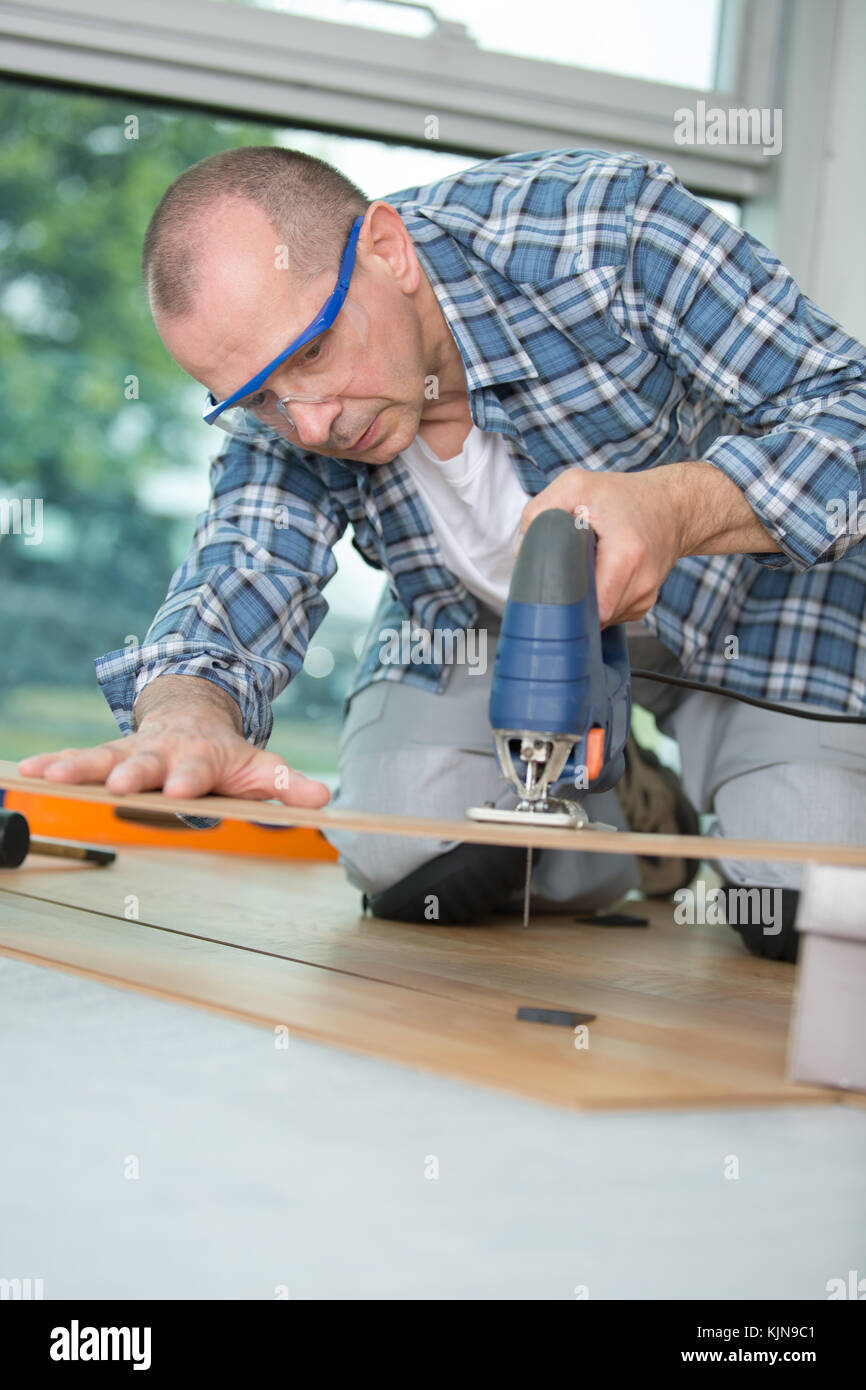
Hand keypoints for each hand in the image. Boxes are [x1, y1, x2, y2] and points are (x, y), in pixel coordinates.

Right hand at [18, 680, 329, 807]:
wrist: (195, 714)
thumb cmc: (227, 753)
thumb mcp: (261, 767)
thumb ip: (287, 785)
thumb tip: (325, 799)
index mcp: (201, 758)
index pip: (195, 771)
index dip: (188, 781)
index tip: (181, 792)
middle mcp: (162, 752)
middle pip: (145, 764)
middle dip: (131, 774)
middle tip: (115, 786)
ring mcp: (131, 752)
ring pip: (101, 758)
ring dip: (76, 766)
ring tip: (49, 775)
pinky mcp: (106, 755)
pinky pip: (75, 758)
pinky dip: (52, 762)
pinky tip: (26, 771)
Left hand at [519, 466, 683, 624]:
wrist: (673, 506)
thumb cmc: (624, 496)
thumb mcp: (576, 485)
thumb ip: (541, 511)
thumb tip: (524, 550)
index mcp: (626, 557)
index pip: (591, 609)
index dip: (566, 605)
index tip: (552, 592)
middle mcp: (641, 583)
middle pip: (593, 617)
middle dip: (571, 601)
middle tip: (563, 575)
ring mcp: (645, 598)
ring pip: (602, 619)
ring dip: (585, 602)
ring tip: (585, 570)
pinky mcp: (644, 604)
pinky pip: (612, 615)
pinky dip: (599, 601)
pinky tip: (599, 577)